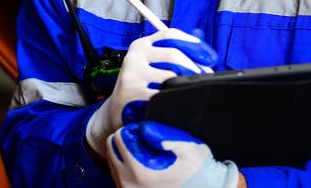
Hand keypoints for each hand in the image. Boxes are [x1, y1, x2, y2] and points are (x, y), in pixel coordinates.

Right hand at [86, 28, 216, 155]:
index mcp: (142, 45)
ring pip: (169, 77)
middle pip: (173, 55)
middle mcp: (134, 57)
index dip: (194, 44)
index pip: (171, 35)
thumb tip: (207, 62)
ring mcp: (131, 76)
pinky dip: (173, 102)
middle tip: (204, 82)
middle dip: (194, 68)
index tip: (211, 58)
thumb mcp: (153, 66)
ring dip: (185, 86)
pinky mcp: (130, 97)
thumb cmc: (143, 87)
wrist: (117, 113)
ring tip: (190, 94)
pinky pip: (161, 98)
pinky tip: (177, 107)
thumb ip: (176, 58)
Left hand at [107, 121, 238, 187]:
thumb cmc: (198, 170)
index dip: (135, 129)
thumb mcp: (186, 146)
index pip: (119, 137)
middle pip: (112, 148)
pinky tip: (146, 163)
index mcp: (139, 170)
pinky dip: (128, 164)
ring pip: (113, 160)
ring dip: (127, 152)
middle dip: (127, 139)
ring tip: (150, 153)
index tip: (150, 134)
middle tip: (148, 142)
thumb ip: (162, 133)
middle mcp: (128, 183)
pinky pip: (118, 173)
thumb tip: (143, 127)